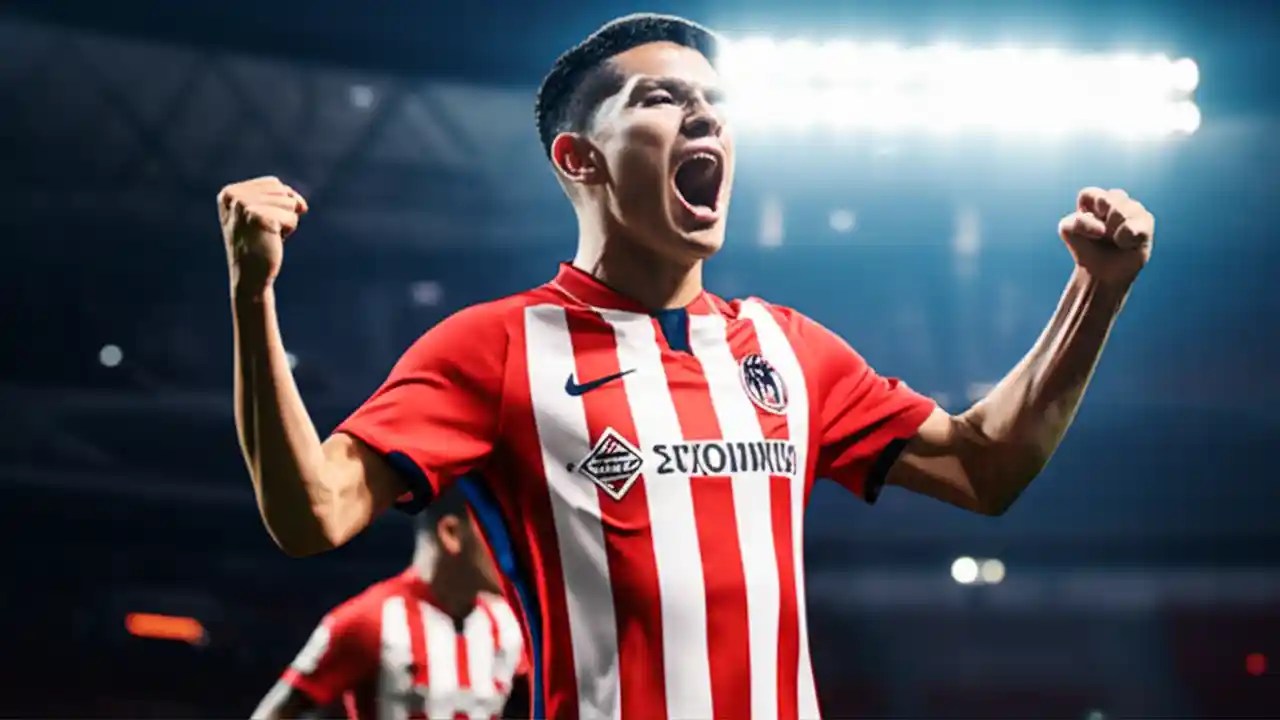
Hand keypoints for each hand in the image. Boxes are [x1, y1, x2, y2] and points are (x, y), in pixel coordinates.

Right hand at [217, 176, 308, 292]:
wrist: (250, 277)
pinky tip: (272, 241)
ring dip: (286, 222)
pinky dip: (289, 230)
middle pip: (282, 191)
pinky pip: (292, 217)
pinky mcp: (257, 217)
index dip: (279, 204)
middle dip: (283, 212)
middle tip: (265, 232)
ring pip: (289, 203)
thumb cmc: (259, 246)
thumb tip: (302, 206)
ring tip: (268, 236)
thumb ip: (280, 198)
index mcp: (229, 193)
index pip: (274, 183)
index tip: (261, 223)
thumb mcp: (264, 215)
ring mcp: (242, 206)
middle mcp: (232, 196)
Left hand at [1057, 187, 1153, 286]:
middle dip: (1103, 222)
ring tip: (1114, 241)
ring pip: (1124, 212)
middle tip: (1103, 236)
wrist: (1100, 273)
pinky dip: (1127, 239)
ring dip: (1114, 232)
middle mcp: (1116, 200)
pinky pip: (1136, 226)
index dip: (1087, 216)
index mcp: (1096, 198)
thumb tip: (1102, 229)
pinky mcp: (1146, 223)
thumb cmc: (1085, 248)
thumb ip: (1077, 222)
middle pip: (1111, 199)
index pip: (1090, 194)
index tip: (1087, 230)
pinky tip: (1125, 244)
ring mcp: (1133, 210)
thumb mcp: (1069, 231)